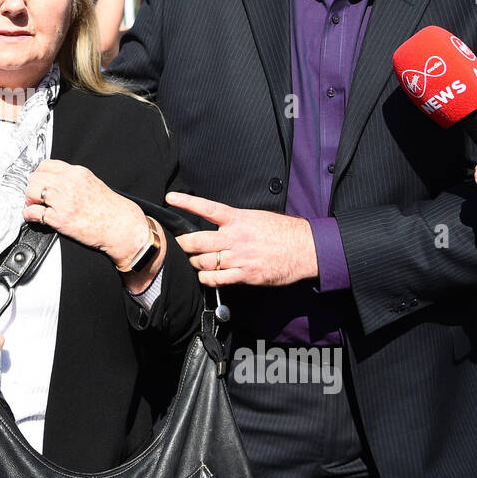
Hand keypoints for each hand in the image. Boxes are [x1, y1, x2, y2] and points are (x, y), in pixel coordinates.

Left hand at [23, 160, 151, 267]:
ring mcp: (63, 201)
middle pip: (35, 177)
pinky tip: (33, 216)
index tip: (39, 182)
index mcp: (76, 173)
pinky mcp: (60, 219)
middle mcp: (68, 183)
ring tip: (35, 206)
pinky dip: (29, 215)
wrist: (119, 226)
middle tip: (35, 197)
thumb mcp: (91, 182)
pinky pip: (34, 212)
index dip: (39, 174)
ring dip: (30, 200)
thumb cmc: (108, 208)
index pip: (46, 165)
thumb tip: (53, 180)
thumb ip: (72, 179)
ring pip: (31, 191)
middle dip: (32, 188)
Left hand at [166, 191, 317, 286]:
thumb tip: (218, 222)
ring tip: (194, 260)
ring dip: (194, 262)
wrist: (305, 249)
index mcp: (238, 219)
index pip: (207, 208)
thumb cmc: (283, 231)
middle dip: (184, 243)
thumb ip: (235, 221)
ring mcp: (239, 257)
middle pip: (197, 241)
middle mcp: (235, 237)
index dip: (187, 203)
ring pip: (203, 262)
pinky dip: (206, 278)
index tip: (170, 198)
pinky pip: (216, 279)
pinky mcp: (245, 275)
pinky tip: (205, 275)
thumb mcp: (257, 217)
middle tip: (179, 244)